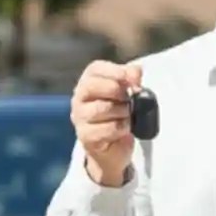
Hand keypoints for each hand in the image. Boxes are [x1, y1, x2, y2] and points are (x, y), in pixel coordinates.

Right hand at [71, 60, 141, 185]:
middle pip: (92, 86)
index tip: (132, 79)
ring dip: (122, 111)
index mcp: (88, 82)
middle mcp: (79, 98)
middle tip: (129, 99)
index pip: (95, 69)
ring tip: (127, 115)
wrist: (113, 147)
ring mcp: (80, 117)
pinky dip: (121, 128)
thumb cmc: (119, 114)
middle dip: (116, 91)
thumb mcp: (128, 92)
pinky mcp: (85, 136)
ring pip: (102, 108)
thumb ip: (131, 78)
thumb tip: (136, 71)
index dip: (114, 71)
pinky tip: (125, 128)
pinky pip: (107, 128)